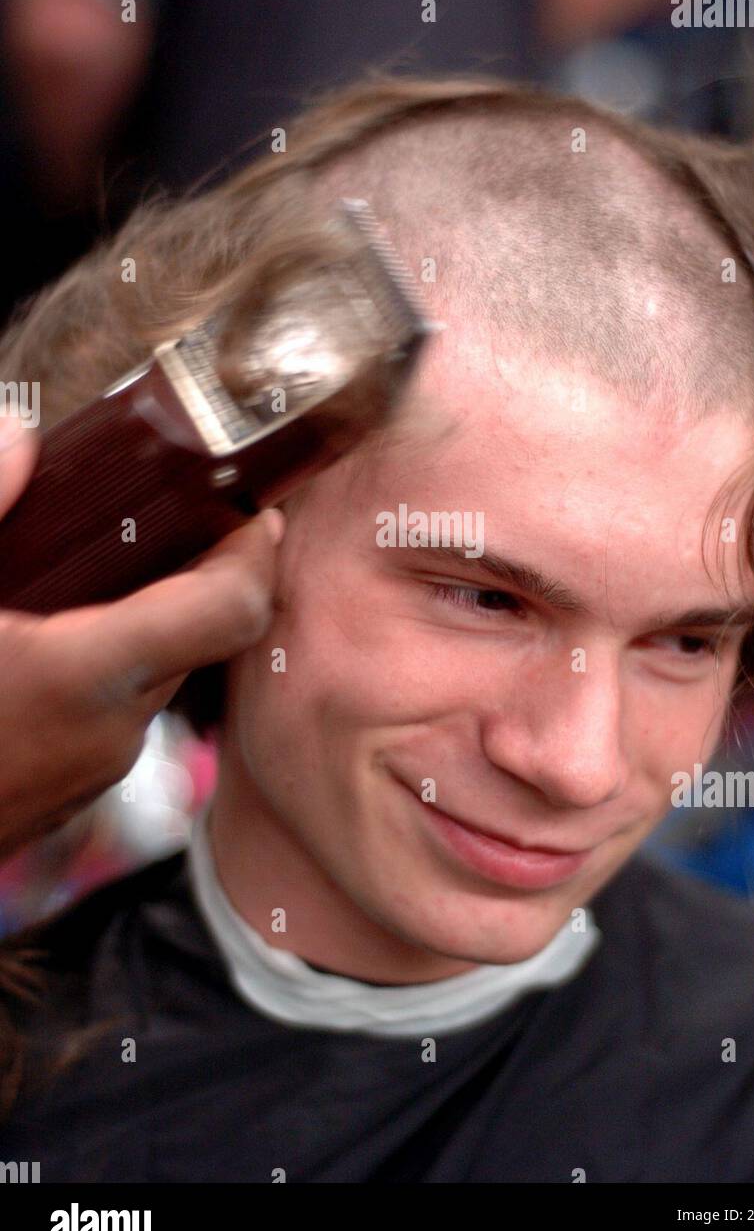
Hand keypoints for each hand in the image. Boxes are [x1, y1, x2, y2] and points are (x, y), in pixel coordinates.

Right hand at [0, 414, 282, 859]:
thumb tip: (21, 439)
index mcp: (86, 676)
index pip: (231, 609)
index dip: (253, 550)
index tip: (246, 505)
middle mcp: (110, 731)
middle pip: (198, 635)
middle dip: (194, 569)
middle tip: (166, 507)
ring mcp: (92, 770)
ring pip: (154, 673)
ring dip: (142, 616)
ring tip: (90, 562)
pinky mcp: (68, 791)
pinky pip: (114, 708)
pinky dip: (104, 659)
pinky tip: (44, 628)